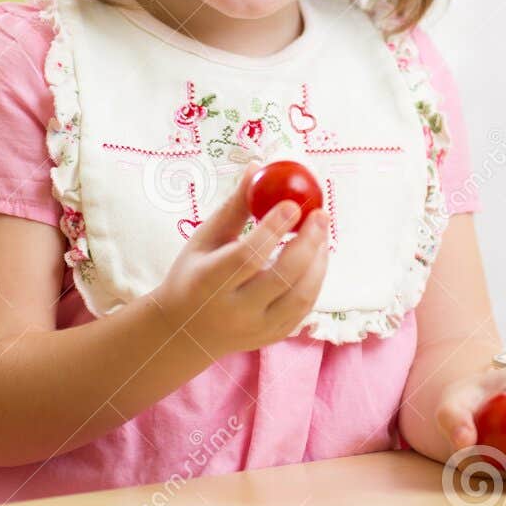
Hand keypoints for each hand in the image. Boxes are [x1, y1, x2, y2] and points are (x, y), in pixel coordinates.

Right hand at [148, 160, 331, 358]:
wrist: (184, 332)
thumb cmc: (193, 275)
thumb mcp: (204, 240)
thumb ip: (234, 208)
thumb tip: (258, 167)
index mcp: (208, 283)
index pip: (247, 257)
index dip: (273, 230)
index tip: (292, 204)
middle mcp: (233, 311)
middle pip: (282, 278)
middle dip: (308, 243)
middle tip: (320, 214)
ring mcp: (256, 329)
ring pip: (301, 297)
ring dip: (319, 261)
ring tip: (321, 232)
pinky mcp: (272, 337)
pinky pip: (304, 309)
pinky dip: (316, 280)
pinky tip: (316, 256)